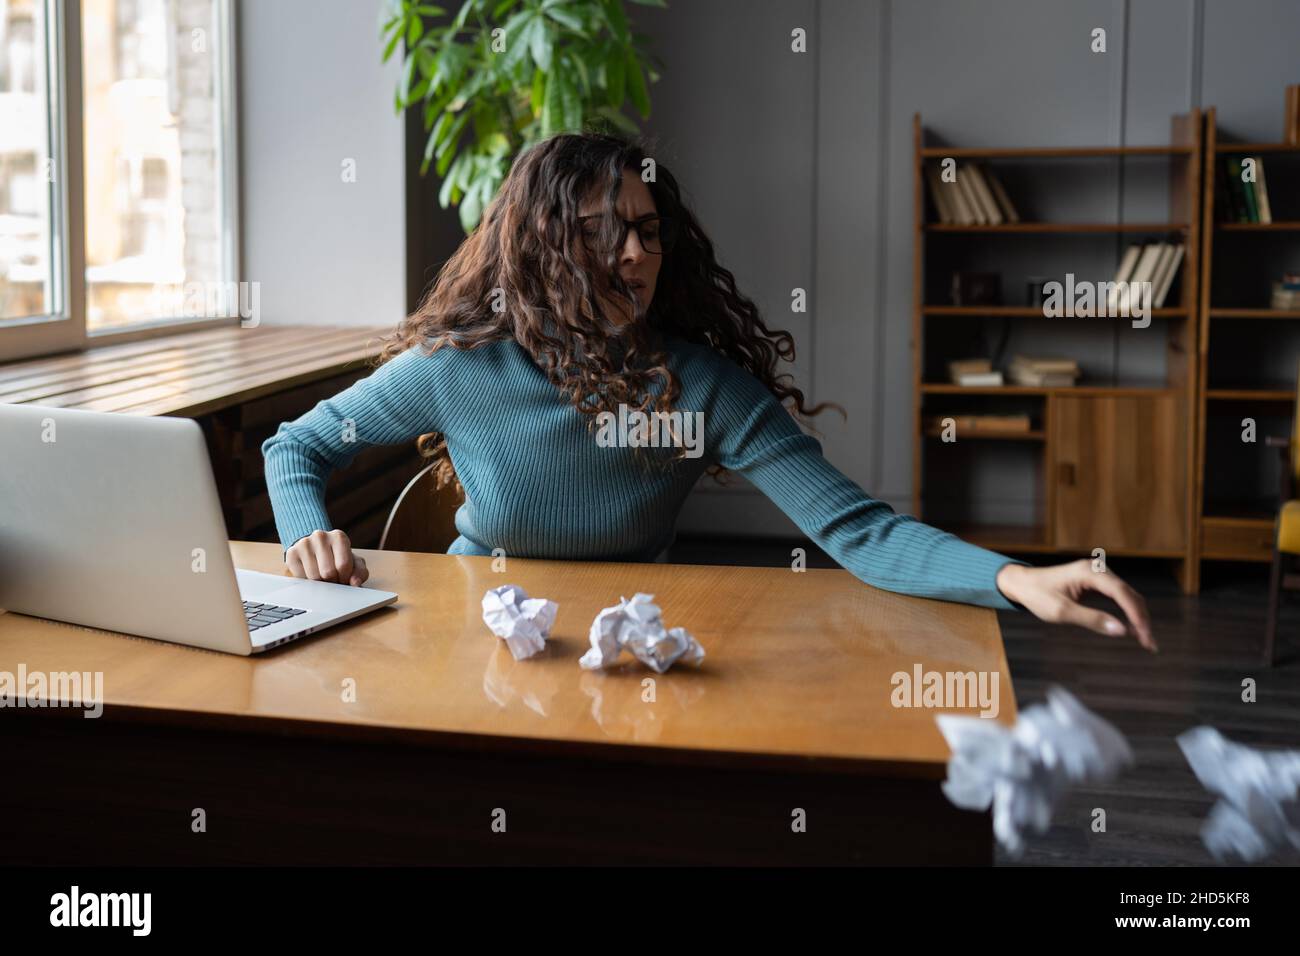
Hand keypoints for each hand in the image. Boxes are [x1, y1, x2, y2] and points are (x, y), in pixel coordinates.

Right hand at [285, 529, 369, 586]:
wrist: (315, 549)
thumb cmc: (337, 558)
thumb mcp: (354, 563)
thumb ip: (360, 572)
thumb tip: (355, 583)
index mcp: (339, 537)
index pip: (343, 565)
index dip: (345, 578)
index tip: (343, 579)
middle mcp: (320, 536)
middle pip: (328, 572)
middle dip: (332, 581)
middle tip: (333, 579)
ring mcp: (304, 543)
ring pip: (313, 576)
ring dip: (320, 583)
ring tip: (322, 577)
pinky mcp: (291, 553)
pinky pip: (300, 577)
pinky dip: (307, 582)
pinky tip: (310, 575)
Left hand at [995, 559, 1154, 651]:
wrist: (1021, 583)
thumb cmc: (1037, 596)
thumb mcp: (1061, 612)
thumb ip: (1091, 620)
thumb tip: (1122, 631)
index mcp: (1089, 572)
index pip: (1122, 593)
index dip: (1136, 615)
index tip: (1144, 635)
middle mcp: (1097, 569)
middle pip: (1129, 594)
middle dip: (1141, 619)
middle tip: (1150, 644)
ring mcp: (1097, 574)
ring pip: (1126, 596)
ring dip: (1137, 616)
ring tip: (1145, 640)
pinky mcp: (1095, 581)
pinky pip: (1118, 596)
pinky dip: (1127, 612)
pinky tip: (1132, 628)